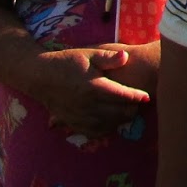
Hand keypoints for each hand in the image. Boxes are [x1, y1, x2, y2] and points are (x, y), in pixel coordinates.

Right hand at [32, 47, 150, 135]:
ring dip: (121, 120)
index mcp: (93, 86)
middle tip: (138, 103)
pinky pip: (94, 132)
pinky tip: (111, 121)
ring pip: (109, 125)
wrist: (40, 75)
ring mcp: (80, 116)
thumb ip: (108, 57)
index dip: (137, 97)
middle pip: (119, 113)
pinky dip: (106, 129)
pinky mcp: (73, 123)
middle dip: (132, 109)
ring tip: (127, 111)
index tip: (147, 96)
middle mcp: (87, 104)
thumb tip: (126, 57)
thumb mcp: (88, 54)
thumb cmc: (67, 61)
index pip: (122, 95)